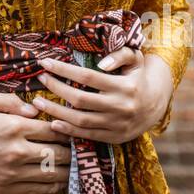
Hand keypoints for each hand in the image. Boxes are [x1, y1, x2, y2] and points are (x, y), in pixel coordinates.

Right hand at [0, 90, 71, 193]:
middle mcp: (16, 151)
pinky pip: (36, 190)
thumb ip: (9, 101)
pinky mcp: (2, 189)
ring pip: (52, 175)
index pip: (53, 129)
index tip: (73, 129)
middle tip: (80, 149)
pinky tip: (58, 182)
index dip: (67, 129)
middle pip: (59, 154)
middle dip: (72, 151)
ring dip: (67, 171)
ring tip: (75, 167)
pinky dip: (52, 187)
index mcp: (13, 126)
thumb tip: (33, 108)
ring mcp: (11, 173)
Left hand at [32, 42, 172, 143]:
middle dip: (56, 88)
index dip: (64, 69)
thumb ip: (120, 55)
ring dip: (56, 112)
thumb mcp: (135, 60)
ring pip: (80, 120)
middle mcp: (121, 107)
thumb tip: (101, 64)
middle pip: (80, 99)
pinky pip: (87, 135)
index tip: (45, 62)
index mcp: (125, 86)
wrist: (156, 105)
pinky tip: (53, 122)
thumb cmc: (138, 77)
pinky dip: (68, 130)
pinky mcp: (114, 138)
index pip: (88, 77)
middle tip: (39, 79)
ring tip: (37, 103)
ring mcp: (117, 125)